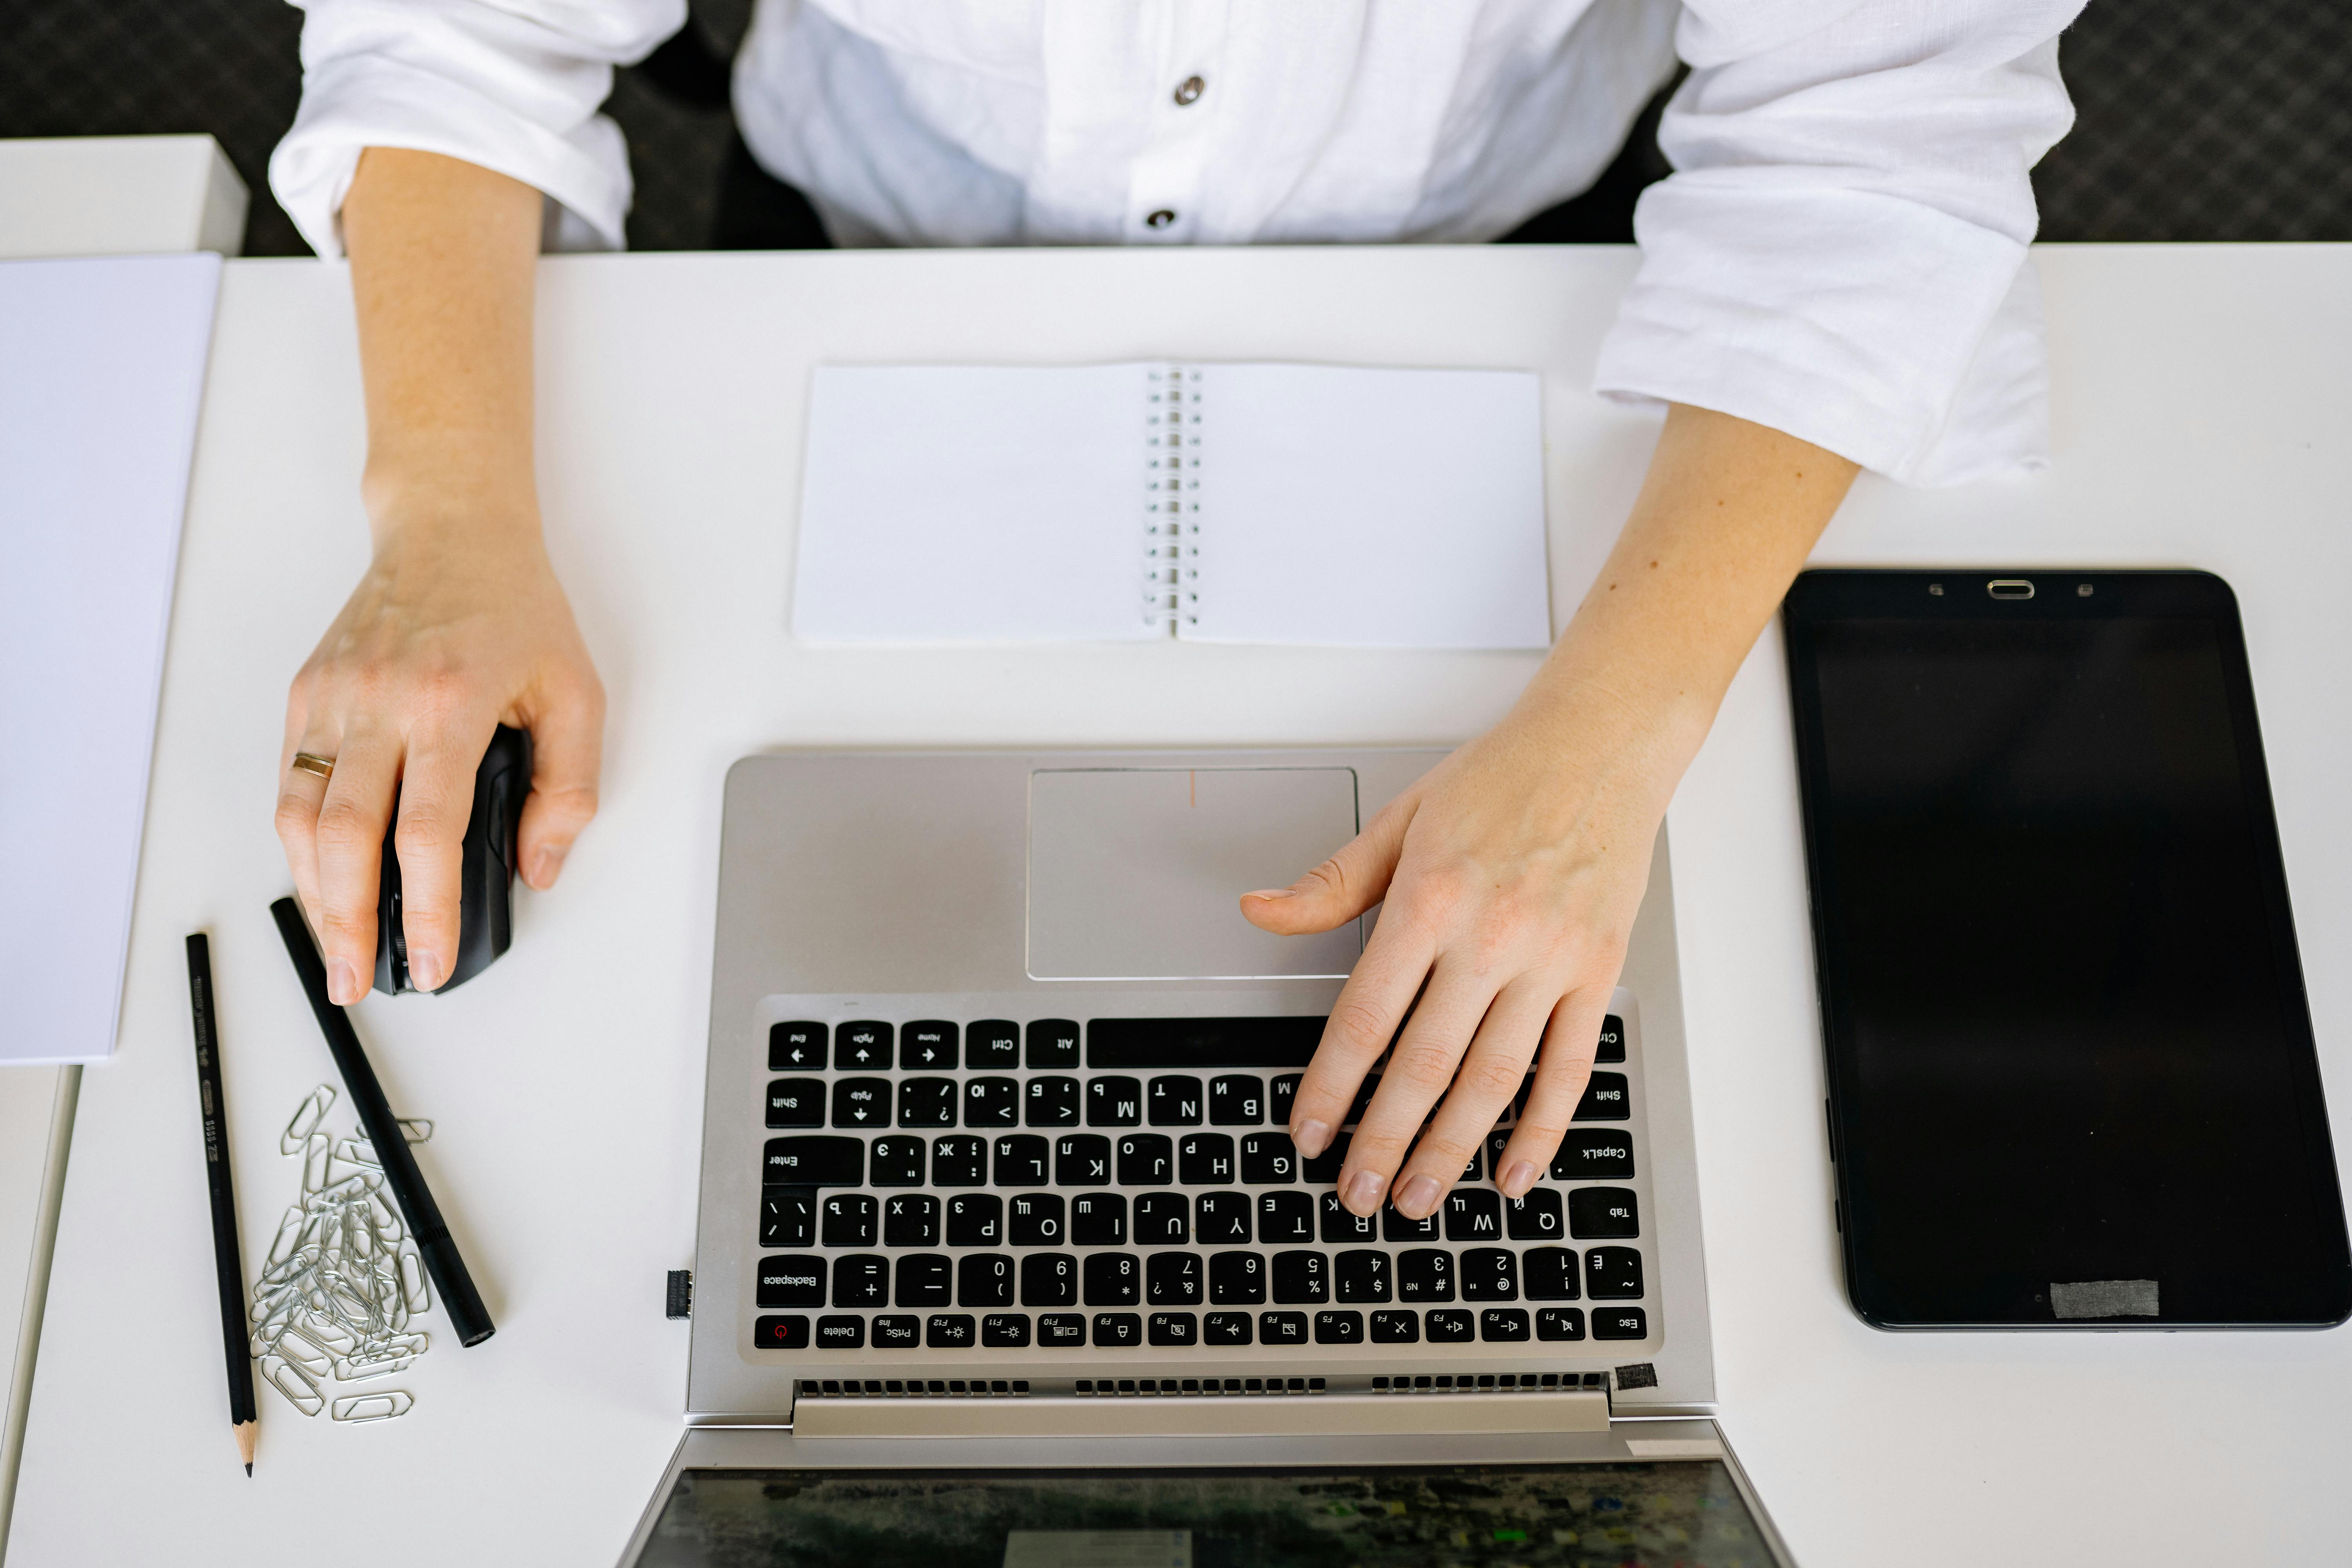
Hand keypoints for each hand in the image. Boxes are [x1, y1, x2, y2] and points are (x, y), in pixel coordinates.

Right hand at [275, 512, 603, 1002]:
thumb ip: (567, 789)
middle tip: (360, 981)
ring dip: (313, 895)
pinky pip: (290, 783)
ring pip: (301, 818)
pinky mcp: (306, 693)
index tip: (432, 960)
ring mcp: (332, 697)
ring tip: (337, 949)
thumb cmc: (515, 608)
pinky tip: (320, 881)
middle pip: (345, 839)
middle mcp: (379, 701)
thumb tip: (538, 867)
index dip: (427, 909)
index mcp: (449, 705)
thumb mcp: (576, 694)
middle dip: (348, 924)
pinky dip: (298, 844)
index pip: (425, 834)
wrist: (451, 530)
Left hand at [1243, 688, 1671, 1219]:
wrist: (1599, 745)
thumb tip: (1260, 912)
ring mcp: (1550, 960)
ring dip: (1452, 1150)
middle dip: (1384, 1141)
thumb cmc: (1500, 779)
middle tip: (1356, 1194)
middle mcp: (1491, 936)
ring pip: (1494, 1080)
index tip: (1308, 1133)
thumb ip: (1330, 883)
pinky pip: (1570, 1069)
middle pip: (1424, 1065)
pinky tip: (1513, 1171)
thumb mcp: (1401, 820)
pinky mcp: (1597, 972)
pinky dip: (1542, 1130)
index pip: (1365, 1016)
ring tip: (1419, 1197)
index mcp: (1430, 899)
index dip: (1331, 1086)